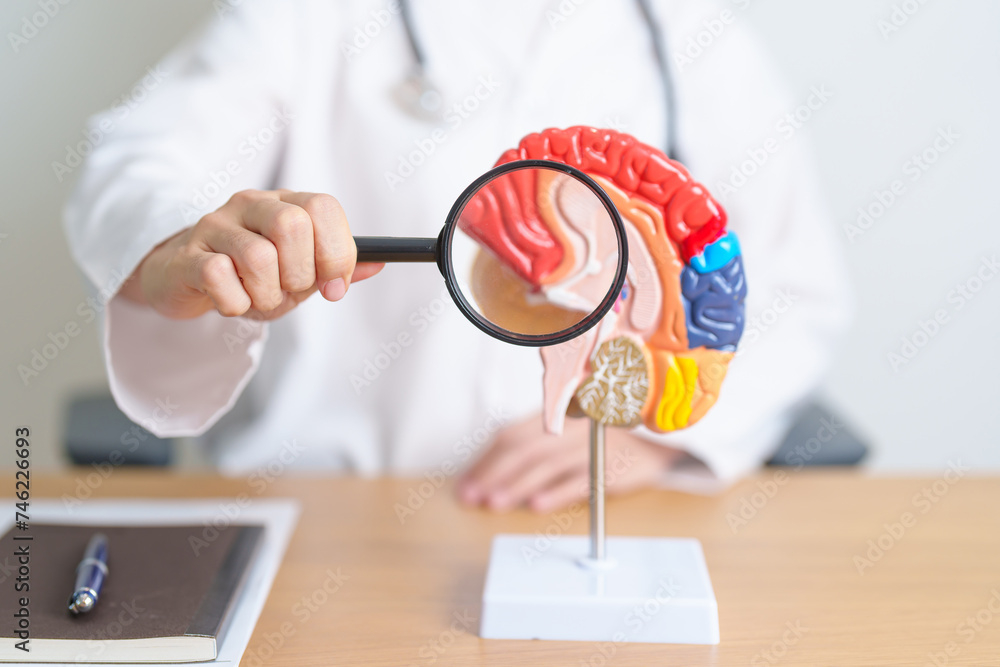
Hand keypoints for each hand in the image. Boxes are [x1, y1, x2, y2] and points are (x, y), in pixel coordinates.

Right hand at [120, 189, 383, 319]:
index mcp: (286, 203)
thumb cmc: (250, 275)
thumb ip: (336, 268)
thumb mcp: (300, 272)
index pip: (323, 207)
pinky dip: (234, 302)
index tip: (334, 287)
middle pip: (292, 226)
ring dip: (267, 294)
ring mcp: (215, 226)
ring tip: (258, 299)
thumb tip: (379, 263)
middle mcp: (250, 204)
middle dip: (301, 274)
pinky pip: (218, 275)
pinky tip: (231, 302)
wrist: (186, 279)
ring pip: (258, 256)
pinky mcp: (186, 254)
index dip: (337, 253)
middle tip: (289, 291)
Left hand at [456, 414, 682, 512]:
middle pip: (526, 448)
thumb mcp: (564, 445)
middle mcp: (572, 427)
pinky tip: (536, 506)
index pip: (512, 435)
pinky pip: (580, 481)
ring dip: (518, 485)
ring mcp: (593, 446)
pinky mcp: (612, 468)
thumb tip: (488, 480)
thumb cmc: (598, 452)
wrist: (653, 458)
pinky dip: (557, 493)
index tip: (467, 484)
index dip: (487, 460)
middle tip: (473, 496)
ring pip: (548, 465)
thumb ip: (531, 454)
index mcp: (556, 418)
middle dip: (495, 474)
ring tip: (495, 503)